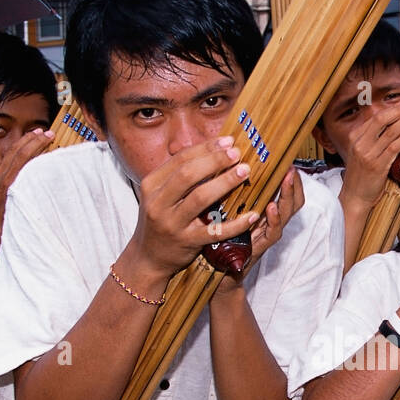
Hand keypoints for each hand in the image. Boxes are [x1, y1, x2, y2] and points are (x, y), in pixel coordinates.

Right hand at [0, 128, 54, 243]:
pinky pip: (18, 167)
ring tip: (47, 135)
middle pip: (14, 152)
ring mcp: (0, 184)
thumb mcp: (8, 210)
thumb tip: (34, 193)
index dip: (24, 144)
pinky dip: (29, 156)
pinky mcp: (6, 190)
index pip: (11, 157)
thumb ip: (18, 198)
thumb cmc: (1, 232)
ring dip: (32, 143)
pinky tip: (41, 150)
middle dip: (31, 139)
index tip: (38, 136)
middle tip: (46, 132)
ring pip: (17, 156)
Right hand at [132, 137, 256, 280]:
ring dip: (225, 183)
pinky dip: (236, 223)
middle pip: (188, 175)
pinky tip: (252, 215)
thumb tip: (212, 150)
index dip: (206, 148)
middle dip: (215, 161)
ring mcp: (172, 224)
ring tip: (244, 172)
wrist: (148, 257)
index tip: (228, 141)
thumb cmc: (159, 220)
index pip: (180, 160)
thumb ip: (179, 175)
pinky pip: (215, 231)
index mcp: (151, 185)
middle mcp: (158, 203)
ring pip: (200, 198)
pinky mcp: (187, 242)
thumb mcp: (160, 194)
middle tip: (238, 154)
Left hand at [215, 168, 305, 296]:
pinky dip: (273, 220)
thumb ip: (231, 194)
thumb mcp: (226, 213)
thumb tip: (225, 165)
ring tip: (287, 180)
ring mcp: (265, 236)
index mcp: (262, 212)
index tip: (285, 158)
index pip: (283, 191)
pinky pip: (272, 233)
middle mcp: (268, 223)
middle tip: (291, 166)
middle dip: (294, 183)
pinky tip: (271, 207)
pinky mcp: (259, 248)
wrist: (217, 275)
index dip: (288, 176)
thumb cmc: (220, 242)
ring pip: (286, 214)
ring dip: (287, 196)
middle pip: (292, 201)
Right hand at [337, 100, 399, 206]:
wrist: (354, 196)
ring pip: (389, 133)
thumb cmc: (360, 175)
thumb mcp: (360, 152)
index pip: (374, 117)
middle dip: (399, 110)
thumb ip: (370, 137)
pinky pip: (393, 148)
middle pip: (381, 120)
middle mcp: (360, 144)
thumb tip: (388, 122)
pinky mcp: (377, 166)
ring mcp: (368, 155)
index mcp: (355, 137)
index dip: (391, 109)